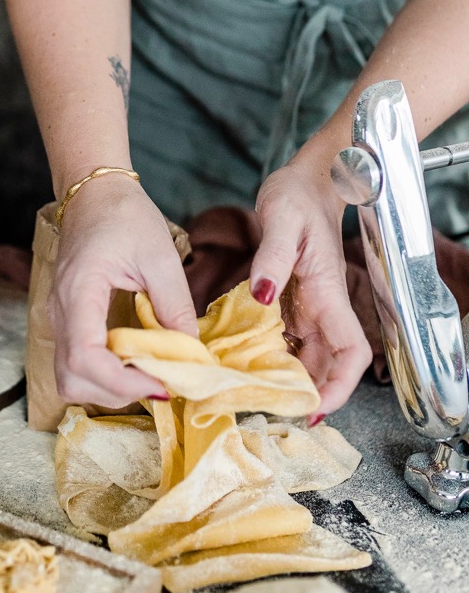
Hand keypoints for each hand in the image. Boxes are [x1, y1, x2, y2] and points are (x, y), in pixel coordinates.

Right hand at [50, 175, 198, 407]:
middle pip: (71, 378)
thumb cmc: (125, 216)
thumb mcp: (160, 257)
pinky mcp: (66, 321)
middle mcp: (60, 310)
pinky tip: (133, 361)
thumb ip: (176, 306)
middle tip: (159, 381)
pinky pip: (75, 364)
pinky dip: (103, 376)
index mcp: (79, 290)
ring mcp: (58, 317)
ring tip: (148, 372)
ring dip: (108, 388)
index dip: (121, 381)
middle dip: (116, 391)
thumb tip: (192, 355)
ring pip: (69, 378)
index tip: (161, 382)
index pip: (84, 355)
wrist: (94, 193)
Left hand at [252, 148, 371, 418]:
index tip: (313, 409)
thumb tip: (261, 298)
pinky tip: (242, 360)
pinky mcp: (292, 300)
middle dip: (305, 394)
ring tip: (249, 394)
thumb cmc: (296, 197)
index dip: (340, 387)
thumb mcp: (280, 222)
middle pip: (326, 365)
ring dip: (286, 378)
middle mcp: (322, 306)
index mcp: (328, 294)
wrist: (304, 182)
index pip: (351, 353)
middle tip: (265, 410)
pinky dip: (269, 354)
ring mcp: (309, 306)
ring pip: (305, 356)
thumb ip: (271, 260)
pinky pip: (286, 338)